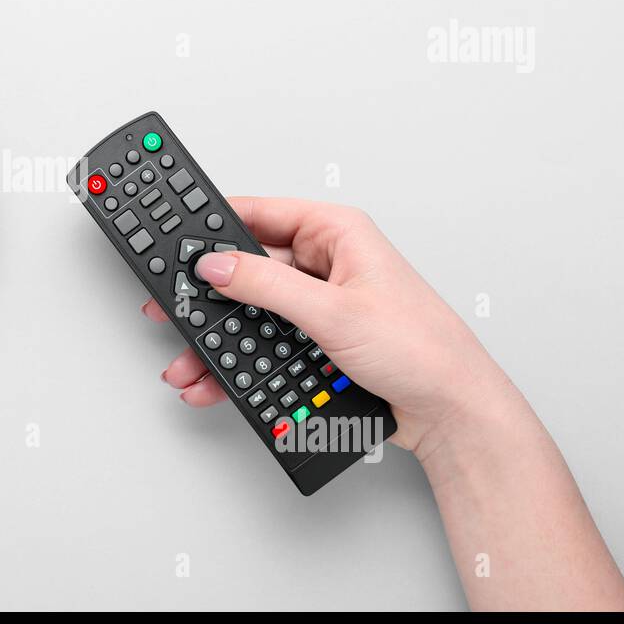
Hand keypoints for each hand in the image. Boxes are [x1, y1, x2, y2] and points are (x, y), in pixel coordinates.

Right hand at [147, 197, 513, 455]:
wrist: (451, 411)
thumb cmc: (422, 349)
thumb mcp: (332, 311)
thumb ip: (266, 286)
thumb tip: (217, 265)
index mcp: (336, 232)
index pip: (259, 213)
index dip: (215, 225)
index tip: (178, 242)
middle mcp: (327, 261)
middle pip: (249, 267)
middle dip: (210, 294)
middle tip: (171, 306)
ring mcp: (322, 302)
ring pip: (254, 311)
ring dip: (221, 337)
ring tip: (191, 357)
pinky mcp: (320, 337)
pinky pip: (268, 341)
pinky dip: (242, 360)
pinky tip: (219, 378)